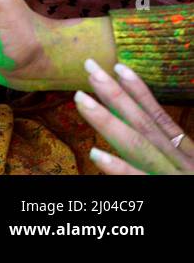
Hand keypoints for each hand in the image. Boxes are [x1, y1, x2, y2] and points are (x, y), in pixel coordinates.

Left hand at [77, 62, 193, 174]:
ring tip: (79, 98)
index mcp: (188, 157)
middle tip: (89, 66)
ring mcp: (175, 179)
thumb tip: (155, 129)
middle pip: (145, 125)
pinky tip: (95, 154)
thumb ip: (175, 146)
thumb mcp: (191, 163)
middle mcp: (183, 165)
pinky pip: (142, 183)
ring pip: (140, 148)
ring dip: (109, 121)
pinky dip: (121, 169)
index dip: (141, 92)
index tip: (119, 66)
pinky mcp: (169, 196)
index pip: (161, 120)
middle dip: (116, 94)